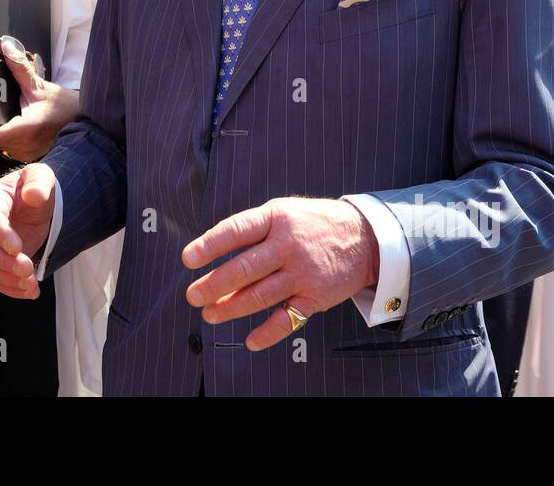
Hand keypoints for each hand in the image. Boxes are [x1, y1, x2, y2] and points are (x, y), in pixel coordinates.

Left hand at [0, 36, 79, 162]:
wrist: (83, 120)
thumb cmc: (63, 105)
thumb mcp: (38, 86)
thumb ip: (19, 68)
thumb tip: (7, 48)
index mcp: (25, 129)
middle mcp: (25, 146)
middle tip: (7, 111)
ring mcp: (28, 153)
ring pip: (3, 145)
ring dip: (6, 132)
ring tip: (17, 118)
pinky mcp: (31, 156)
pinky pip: (13, 148)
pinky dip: (15, 138)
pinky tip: (24, 126)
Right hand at [0, 163, 55, 299]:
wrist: (39, 204)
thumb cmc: (35, 186)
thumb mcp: (40, 176)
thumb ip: (38, 183)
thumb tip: (33, 194)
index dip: (0, 234)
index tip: (17, 247)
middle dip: (5, 261)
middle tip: (26, 268)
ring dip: (10, 279)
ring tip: (31, 284)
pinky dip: (12, 289)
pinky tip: (30, 291)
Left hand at [182, 197, 378, 351]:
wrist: (365, 237)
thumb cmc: (312, 223)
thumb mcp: (284, 211)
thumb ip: (252, 229)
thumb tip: (214, 253)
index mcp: (275, 218)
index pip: (236, 231)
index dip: (209, 245)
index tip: (188, 259)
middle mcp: (288, 246)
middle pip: (244, 269)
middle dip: (213, 285)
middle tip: (192, 296)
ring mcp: (302, 273)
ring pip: (260, 296)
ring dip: (231, 308)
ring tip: (210, 315)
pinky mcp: (315, 297)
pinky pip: (288, 319)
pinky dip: (268, 333)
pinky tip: (250, 341)